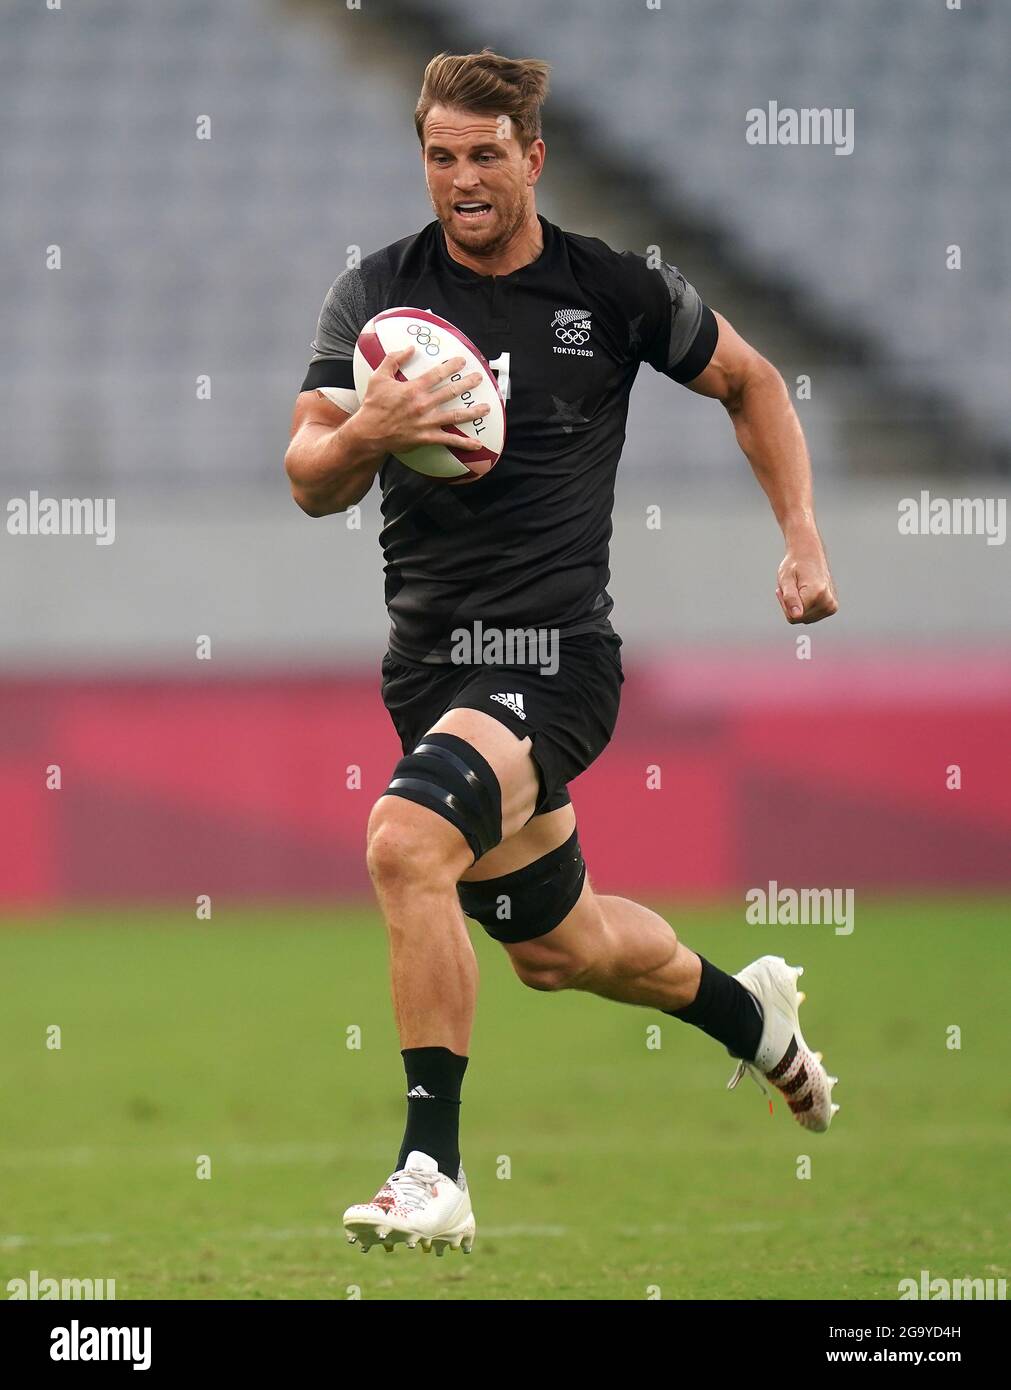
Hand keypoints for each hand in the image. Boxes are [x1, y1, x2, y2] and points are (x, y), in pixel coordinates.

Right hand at [356, 349, 489, 453]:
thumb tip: (409, 348)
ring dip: (473, 412)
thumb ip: (393, 360)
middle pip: (451, 392)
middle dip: (468, 384)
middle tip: (479, 379)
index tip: (462, 361)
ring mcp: (427, 422)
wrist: (369, 433)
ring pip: (456, 416)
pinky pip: (449, 440)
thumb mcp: (379, 377)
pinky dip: (464, 443)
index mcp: (413, 389)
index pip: (438, 374)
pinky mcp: (427, 437)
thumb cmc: (373, 405)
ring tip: (486, 408)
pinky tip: (477, 444)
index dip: (452, 366)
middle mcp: (423, 404)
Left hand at [776, 537, 838, 623]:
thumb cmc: (795, 565)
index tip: (783, 589)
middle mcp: (828, 602)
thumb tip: (797, 616)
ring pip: (805, 619)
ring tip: (798, 589)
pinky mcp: (832, 608)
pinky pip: (811, 616)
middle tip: (792, 587)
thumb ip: (790, 598)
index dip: (784, 604)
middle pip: (800, 618)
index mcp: (817, 594)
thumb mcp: (786, 580)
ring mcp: (832, 606)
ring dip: (798, 606)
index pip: (793, 616)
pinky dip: (805, 607)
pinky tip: (805, 593)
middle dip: (791, 605)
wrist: (809, 554)